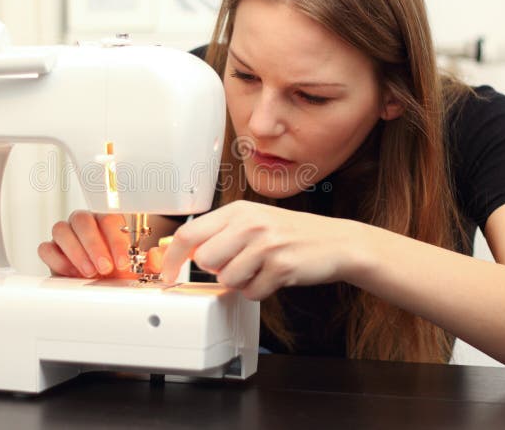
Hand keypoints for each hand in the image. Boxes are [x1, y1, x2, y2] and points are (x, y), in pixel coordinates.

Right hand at [37, 211, 162, 278]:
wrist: (100, 286)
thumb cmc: (118, 272)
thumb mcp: (140, 269)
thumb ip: (152, 261)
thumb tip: (158, 254)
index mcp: (107, 222)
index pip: (109, 219)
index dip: (115, 240)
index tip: (123, 262)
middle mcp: (85, 224)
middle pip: (82, 220)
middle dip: (94, 245)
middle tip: (105, 268)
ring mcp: (66, 235)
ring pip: (61, 229)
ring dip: (76, 251)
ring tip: (90, 272)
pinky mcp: (52, 251)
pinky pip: (46, 248)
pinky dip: (57, 260)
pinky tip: (71, 272)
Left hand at [161, 200, 364, 299]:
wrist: (337, 242)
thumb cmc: (292, 233)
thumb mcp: (255, 221)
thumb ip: (222, 232)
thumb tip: (187, 252)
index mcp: (238, 210)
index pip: (188, 233)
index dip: (172, 258)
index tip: (167, 274)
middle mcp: (250, 223)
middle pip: (205, 260)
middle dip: (218, 269)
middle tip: (239, 263)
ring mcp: (266, 245)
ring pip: (227, 279)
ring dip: (242, 281)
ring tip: (261, 268)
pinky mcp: (280, 266)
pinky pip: (252, 293)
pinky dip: (260, 291)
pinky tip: (275, 276)